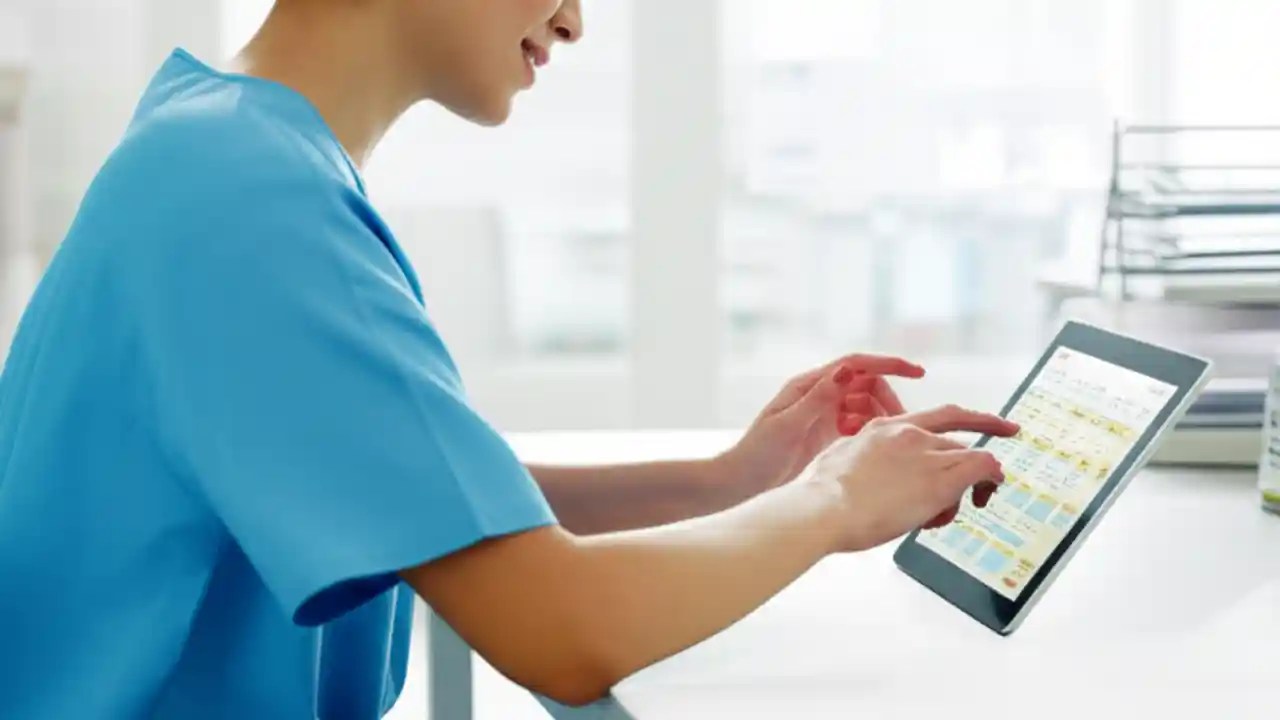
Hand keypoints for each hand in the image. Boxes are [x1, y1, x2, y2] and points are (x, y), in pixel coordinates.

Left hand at [715, 354, 925, 496]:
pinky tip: (871, 447)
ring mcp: (825, 416)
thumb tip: (845, 370)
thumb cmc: (757, 454)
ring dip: (881, 418)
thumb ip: (817, 399)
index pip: (855, 364)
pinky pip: (860, 427)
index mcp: (809, 386)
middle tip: (903, 425)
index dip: (888, 364)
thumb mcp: (787, 425)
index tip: (917, 372)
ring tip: (885, 439)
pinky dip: (871, 432)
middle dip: (888, 399)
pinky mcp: (828, 437)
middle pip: (867, 385)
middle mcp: (819, 396)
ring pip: (866, 407)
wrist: (739, 483)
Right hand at [809, 405, 1019, 552]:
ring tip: (968, 505)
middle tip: (995, 453)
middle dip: (976, 449)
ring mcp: (926, 453)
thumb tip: (866, 474)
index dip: (966, 418)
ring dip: (976, 480)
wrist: (824, 507)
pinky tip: (985, 495)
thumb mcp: (839, 465)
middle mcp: (909, 434)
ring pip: (972, 455)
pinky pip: (984, 468)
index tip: (987, 422)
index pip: (935, 417)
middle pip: (956, 438)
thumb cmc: (821, 496)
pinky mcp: (942, 478)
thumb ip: (861, 462)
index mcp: (882, 429)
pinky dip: (992, 479)